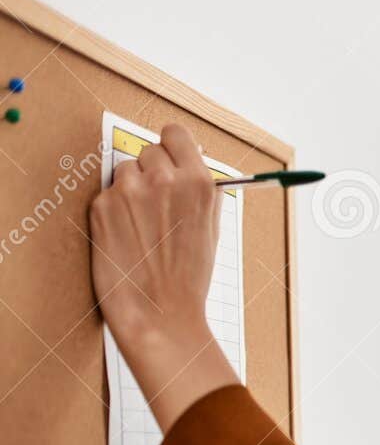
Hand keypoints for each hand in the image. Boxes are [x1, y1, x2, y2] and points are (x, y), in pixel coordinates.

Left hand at [89, 123, 238, 429]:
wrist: (159, 311)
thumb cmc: (188, 276)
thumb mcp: (212, 228)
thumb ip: (201, 192)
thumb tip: (191, 167)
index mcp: (198, 182)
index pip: (176, 134)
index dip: (172, 146)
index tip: (170, 157)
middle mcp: (164, 180)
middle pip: (149, 151)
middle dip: (152, 172)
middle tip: (156, 203)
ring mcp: (129, 191)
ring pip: (125, 171)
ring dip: (131, 190)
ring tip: (142, 224)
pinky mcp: (102, 206)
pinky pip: (107, 194)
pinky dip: (114, 210)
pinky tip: (127, 235)